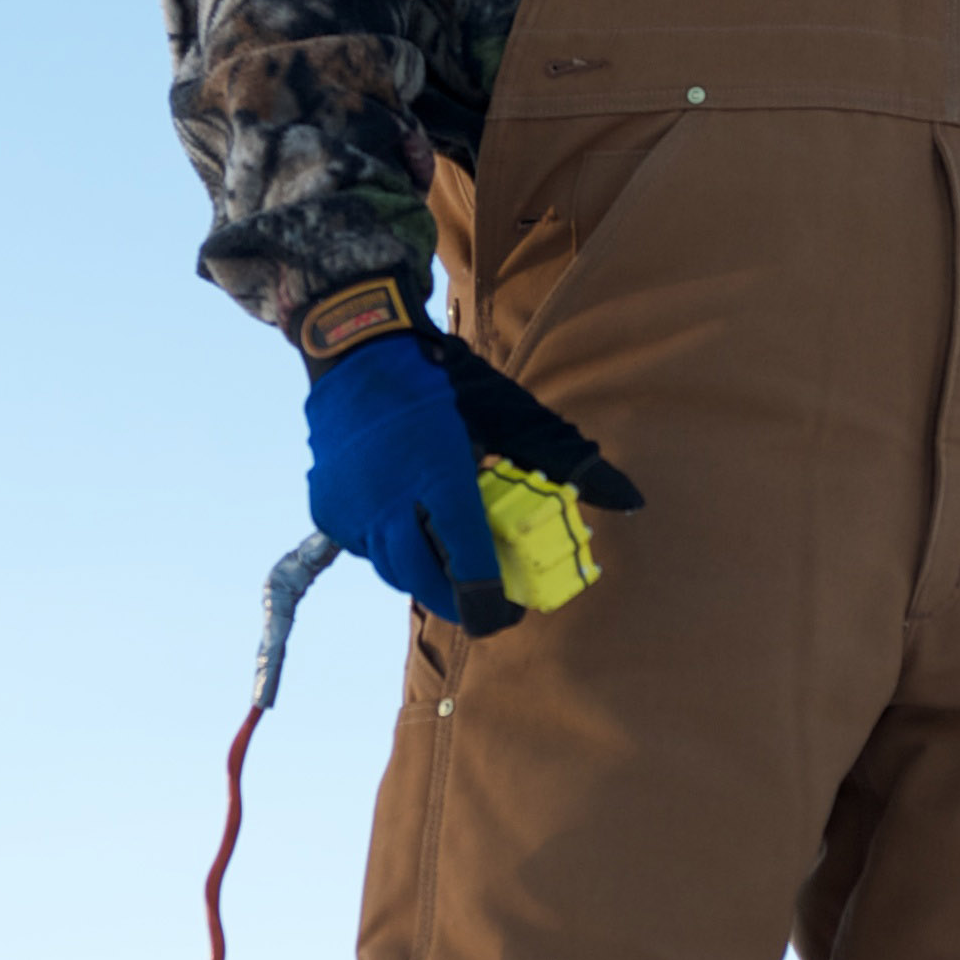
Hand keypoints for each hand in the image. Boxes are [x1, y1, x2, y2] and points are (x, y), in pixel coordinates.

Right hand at [298, 280, 642, 635]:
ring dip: (425, 574)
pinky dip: (392, 549)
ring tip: (451, 559)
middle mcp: (389, 502)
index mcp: (439, 477)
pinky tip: (412, 528)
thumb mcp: (510, 413)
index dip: (491, 601)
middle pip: (426, 582)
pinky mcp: (328, 509)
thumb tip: (630, 500)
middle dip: (460, 600)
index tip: (512, 611)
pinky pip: (366, 550)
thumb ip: (566, 460)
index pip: (467, 564)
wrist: (358, 348)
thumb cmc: (443, 380)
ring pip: (394, 570)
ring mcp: (352, 508)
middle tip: (488, 601)